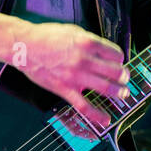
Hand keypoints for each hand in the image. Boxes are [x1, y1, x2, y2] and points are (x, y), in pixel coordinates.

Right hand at [11, 21, 128, 128]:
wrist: (25, 46)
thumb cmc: (46, 37)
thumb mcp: (73, 31)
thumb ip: (89, 41)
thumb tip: (103, 50)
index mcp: (87, 43)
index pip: (116, 53)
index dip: (120, 59)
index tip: (118, 62)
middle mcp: (84, 60)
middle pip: (116, 72)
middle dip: (124, 77)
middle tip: (125, 79)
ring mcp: (75, 76)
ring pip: (106, 88)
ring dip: (119, 93)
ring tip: (123, 94)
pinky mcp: (65, 89)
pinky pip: (84, 106)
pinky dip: (97, 115)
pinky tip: (106, 120)